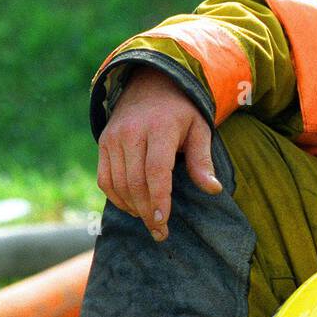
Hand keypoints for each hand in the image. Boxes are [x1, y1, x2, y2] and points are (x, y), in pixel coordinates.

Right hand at [96, 66, 222, 241]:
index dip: (158, 198)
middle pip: (135, 181)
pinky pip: (105, 179)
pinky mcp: (102, 143)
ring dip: (132, 208)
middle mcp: (132, 132)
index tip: (163, 221)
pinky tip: (133, 207)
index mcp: (160, 128)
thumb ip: (203, 160)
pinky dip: (117, 198)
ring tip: (150, 222)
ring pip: (118, 183)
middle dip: (146, 211)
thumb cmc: (181, 112)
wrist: (150, 84)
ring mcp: (113, 138)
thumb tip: (213, 189)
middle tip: (160, 232)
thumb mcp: (200, 129)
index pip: (156, 170)